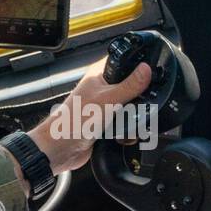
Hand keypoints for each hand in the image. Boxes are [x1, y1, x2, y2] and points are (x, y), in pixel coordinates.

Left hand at [28, 60, 152, 173]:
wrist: (61, 149)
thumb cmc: (73, 121)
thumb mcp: (108, 100)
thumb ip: (129, 85)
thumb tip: (146, 69)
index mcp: (99, 75)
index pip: (123, 62)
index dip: (137, 65)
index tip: (149, 73)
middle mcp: (101, 88)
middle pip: (131, 86)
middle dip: (138, 98)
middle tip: (137, 105)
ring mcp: (104, 106)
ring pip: (129, 107)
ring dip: (132, 117)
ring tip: (128, 122)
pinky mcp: (105, 122)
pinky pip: (124, 123)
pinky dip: (127, 130)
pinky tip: (123, 134)